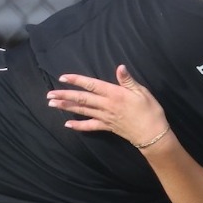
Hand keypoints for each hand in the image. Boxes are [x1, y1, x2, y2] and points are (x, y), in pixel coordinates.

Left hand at [47, 65, 169, 148]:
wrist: (153, 135)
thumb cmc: (150, 111)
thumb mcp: (142, 92)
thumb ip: (128, 80)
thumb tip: (120, 67)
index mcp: (114, 94)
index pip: (92, 85)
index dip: (77, 80)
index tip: (63, 78)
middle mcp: (106, 106)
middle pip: (82, 99)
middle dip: (65, 96)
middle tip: (49, 94)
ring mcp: (105, 117)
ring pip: (83, 111)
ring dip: (67, 107)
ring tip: (52, 104)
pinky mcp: (107, 127)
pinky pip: (90, 126)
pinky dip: (78, 125)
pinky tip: (67, 124)